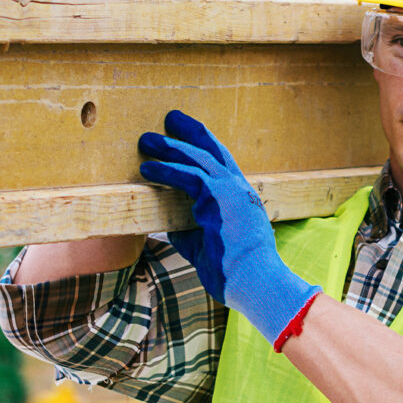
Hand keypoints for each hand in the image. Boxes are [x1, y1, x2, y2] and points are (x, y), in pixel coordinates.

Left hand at [138, 111, 319, 342]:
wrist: (255, 283)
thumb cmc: (234, 272)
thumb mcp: (206, 246)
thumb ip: (189, 231)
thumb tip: (167, 223)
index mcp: (241, 199)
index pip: (222, 163)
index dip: (205, 144)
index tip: (187, 131)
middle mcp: (239, 190)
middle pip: (213, 150)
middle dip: (190, 132)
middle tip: (170, 118)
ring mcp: (232, 192)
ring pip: (198, 158)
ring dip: (171, 147)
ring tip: (147, 141)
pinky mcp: (219, 200)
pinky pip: (189, 176)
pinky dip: (166, 170)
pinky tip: (148, 169)